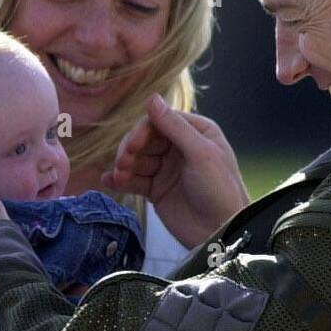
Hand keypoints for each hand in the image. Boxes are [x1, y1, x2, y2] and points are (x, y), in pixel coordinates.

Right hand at [102, 94, 250, 247]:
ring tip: (119, 175)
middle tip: (123, 162)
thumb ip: (175, 127)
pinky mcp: (157, 190)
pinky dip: (121, 180)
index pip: (160, 120)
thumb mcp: (201, 154)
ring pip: (137, 159)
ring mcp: (167, 169)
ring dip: (124, 165)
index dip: (143, 130)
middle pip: (145, 139)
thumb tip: (152, 98)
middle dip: (131, 148)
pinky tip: (109, 181)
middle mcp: (180, 147)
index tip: (133, 145)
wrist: (221, 232)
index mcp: (196, 132)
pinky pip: (134, 180)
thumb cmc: (220, 190)